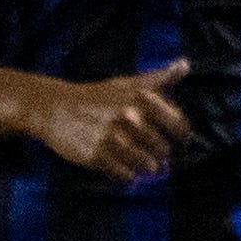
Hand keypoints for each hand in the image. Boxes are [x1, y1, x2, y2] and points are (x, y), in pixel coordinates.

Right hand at [30, 59, 191, 180]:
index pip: (178, 126)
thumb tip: (186, 64)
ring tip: (132, 157)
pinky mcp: (96, 155)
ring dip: (142, 165)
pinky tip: (118, 165)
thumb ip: (159, 78)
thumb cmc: (96, 97)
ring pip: (147, 165)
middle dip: (157, 152)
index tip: (174, 139)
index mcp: (141, 100)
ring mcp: (112, 138)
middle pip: (163, 150)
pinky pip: (125, 176)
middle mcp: (129, 118)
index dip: (180, 136)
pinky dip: (126, 174)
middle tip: (144, 147)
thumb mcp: (127, 83)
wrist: (54, 107)